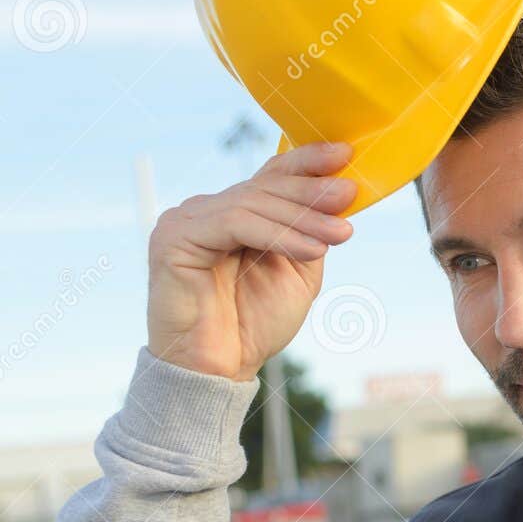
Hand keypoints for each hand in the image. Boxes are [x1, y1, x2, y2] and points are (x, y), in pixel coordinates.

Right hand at [146, 142, 357, 382]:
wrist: (218, 367)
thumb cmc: (254, 324)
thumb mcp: (298, 273)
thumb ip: (311, 234)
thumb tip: (340, 198)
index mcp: (236, 214)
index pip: (271, 176)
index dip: (306, 162)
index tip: (345, 154)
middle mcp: (208, 210)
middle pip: (265, 186)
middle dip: (311, 190)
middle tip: (349, 193)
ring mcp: (186, 220)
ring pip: (253, 204)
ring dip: (303, 218)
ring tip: (341, 234)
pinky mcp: (173, 237)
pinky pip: (234, 223)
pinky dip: (277, 234)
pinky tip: (311, 248)